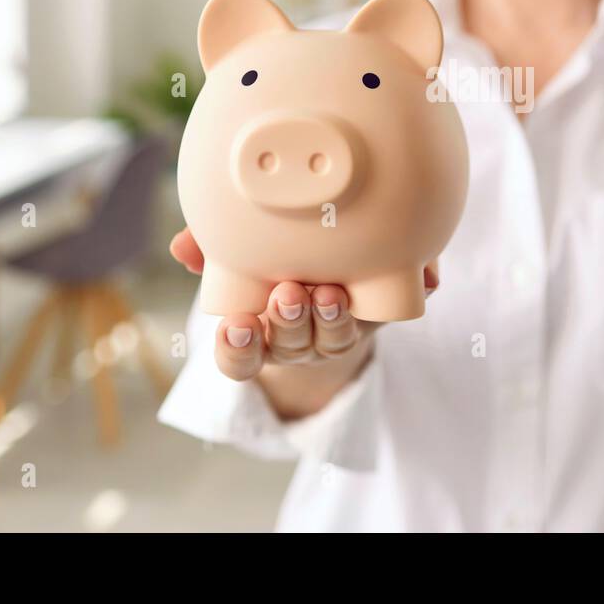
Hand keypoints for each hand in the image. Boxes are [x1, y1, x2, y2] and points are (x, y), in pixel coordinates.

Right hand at [169, 228, 438, 381]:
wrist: (323, 279)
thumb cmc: (268, 269)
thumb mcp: (233, 262)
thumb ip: (207, 252)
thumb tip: (179, 247)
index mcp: (261, 334)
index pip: (242, 357)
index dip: (239, 349)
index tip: (237, 327)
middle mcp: (300, 339)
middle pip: (293, 345)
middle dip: (291, 322)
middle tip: (290, 293)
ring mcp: (342, 328)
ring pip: (338, 337)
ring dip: (333, 317)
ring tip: (330, 292)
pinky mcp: (383, 306)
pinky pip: (394, 307)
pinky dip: (413, 288)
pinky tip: (423, 276)